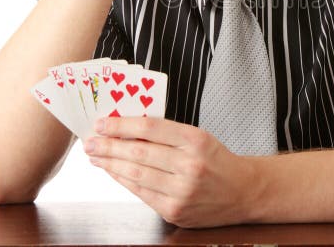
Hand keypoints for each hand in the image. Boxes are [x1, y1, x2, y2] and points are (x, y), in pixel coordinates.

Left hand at [83, 117, 262, 227]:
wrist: (243, 192)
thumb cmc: (217, 160)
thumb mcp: (199, 138)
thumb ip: (167, 134)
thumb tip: (126, 129)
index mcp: (196, 140)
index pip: (149, 128)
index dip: (121, 125)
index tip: (102, 122)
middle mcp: (190, 166)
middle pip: (138, 153)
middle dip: (108, 146)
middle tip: (90, 141)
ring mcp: (182, 191)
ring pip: (136, 175)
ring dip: (110, 164)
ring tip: (96, 156)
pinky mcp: (175, 210)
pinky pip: (141, 194)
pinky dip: (124, 181)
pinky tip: (113, 172)